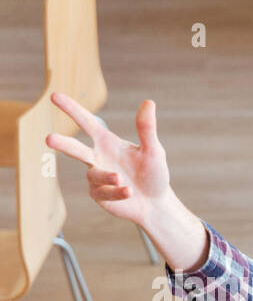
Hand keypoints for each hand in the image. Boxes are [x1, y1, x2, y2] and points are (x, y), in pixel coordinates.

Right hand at [46, 91, 171, 227]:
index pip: (87, 122)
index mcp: (107, 142)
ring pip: (94, 174)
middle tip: (49, 138)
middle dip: (63, 143)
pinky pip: (104, 192)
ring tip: (119, 178)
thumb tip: (149, 102)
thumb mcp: (153, 151)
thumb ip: (147, 129)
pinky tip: (129, 192)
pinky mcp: (99, 195)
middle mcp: (98, 158)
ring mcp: (96, 177)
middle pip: (76, 148)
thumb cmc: (154, 175)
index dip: (72, 109)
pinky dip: (117, 192)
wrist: (156, 204)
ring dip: (107, 176)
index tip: (55, 96)